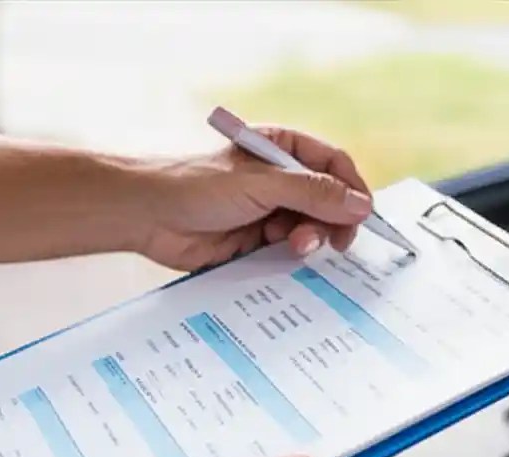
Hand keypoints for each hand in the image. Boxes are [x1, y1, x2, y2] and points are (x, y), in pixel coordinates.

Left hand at [136, 127, 373, 270]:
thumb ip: (313, 193)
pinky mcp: (254, 240)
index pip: (333, 164)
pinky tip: (284, 257)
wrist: (146, 215)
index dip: (352, 188)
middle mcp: (279, 178)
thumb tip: (361, 204)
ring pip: (310, 227)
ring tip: (293, 246)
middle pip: (327, 200)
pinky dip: (291, 256)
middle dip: (331, 220)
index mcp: (282, 148)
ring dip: (309, 238)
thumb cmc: (196, 184)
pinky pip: (287, 251)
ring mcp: (267, 210)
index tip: (362, 215)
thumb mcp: (262, 184)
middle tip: (333, 241)